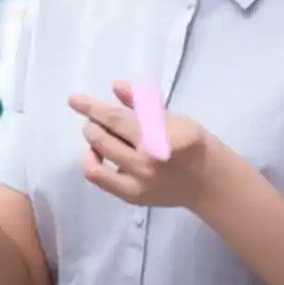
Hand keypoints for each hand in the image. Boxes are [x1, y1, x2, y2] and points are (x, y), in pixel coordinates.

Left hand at [69, 81, 225, 208]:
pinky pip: (100, 179)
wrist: (208, 182)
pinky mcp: (132, 197)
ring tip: (100, 135)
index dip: (93, 108)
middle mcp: (146, 161)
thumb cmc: (193, 143)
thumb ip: (144, 104)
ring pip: (95, 160)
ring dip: (93, 142)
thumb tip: (116, 87)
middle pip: (102, 138)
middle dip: (93, 123)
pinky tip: (101, 155)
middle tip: (96, 118)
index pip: (117, 119)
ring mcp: (138, 182)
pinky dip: (93, 163)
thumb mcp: (174, 117)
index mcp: (159, 137)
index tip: (74, 100)